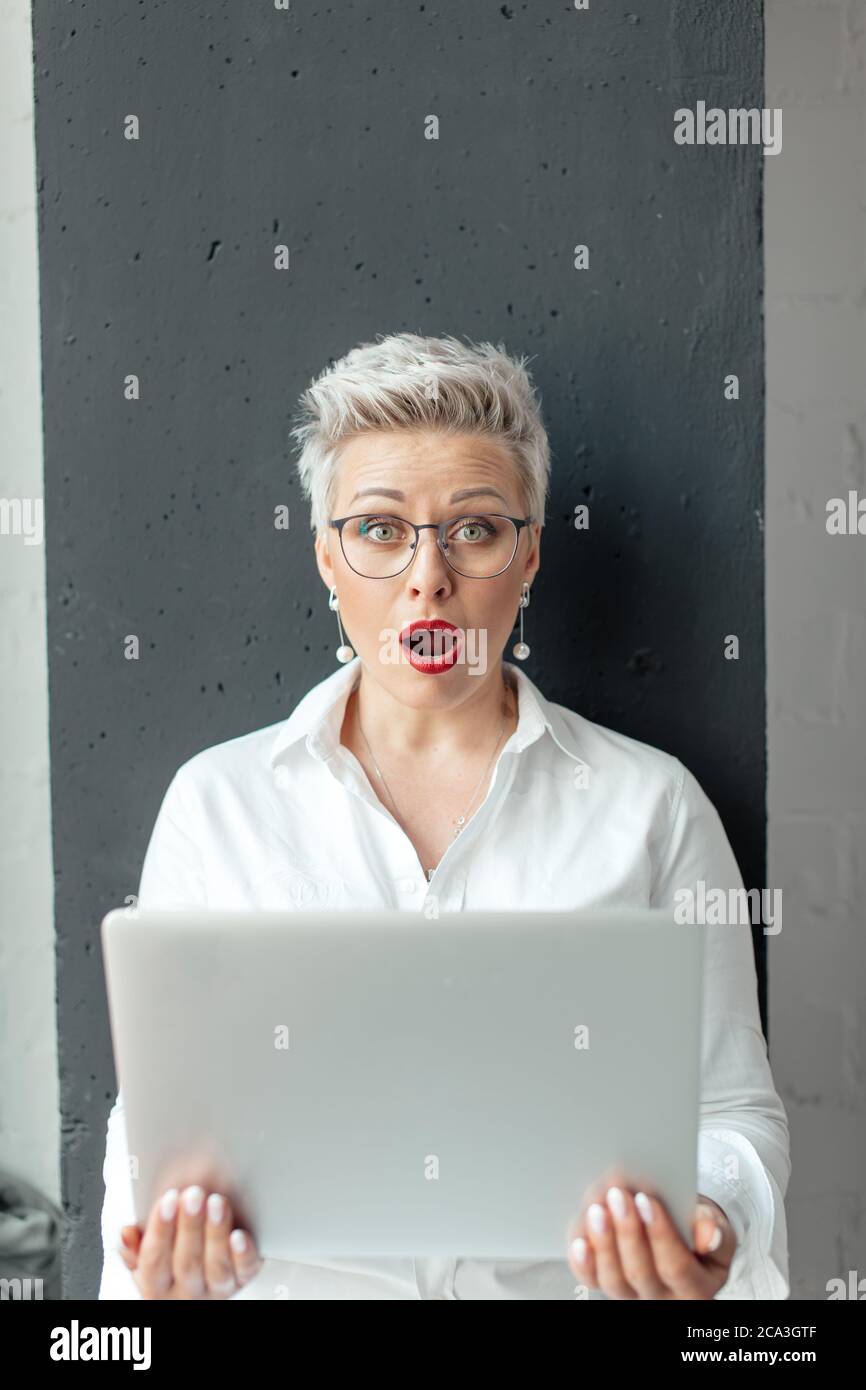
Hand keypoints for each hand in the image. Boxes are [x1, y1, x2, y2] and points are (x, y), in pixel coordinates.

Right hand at [118, 1185, 262, 1298]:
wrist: (203, 1276)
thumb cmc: (170, 1255)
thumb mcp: (145, 1257)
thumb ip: (134, 1245)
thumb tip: (126, 1233)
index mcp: (156, 1288)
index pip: (153, 1262)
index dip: (160, 1230)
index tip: (167, 1198)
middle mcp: (186, 1294)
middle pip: (187, 1263)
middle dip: (190, 1226)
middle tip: (194, 1194)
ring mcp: (216, 1290)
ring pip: (216, 1267)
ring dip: (216, 1232)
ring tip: (216, 1202)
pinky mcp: (243, 1280)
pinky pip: (245, 1271)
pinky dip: (243, 1254)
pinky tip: (240, 1235)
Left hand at [567, 1188, 735, 1298]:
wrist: (681, 1232)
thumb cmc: (697, 1228)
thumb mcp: (717, 1226)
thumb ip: (715, 1230)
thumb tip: (707, 1235)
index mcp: (697, 1288)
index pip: (676, 1267)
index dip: (659, 1234)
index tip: (645, 1200)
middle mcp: (664, 1299)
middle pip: (641, 1273)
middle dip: (627, 1231)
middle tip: (617, 1195)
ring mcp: (633, 1296)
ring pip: (613, 1280)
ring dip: (603, 1243)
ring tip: (597, 1209)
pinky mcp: (609, 1286)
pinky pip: (591, 1281)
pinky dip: (583, 1262)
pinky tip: (580, 1241)